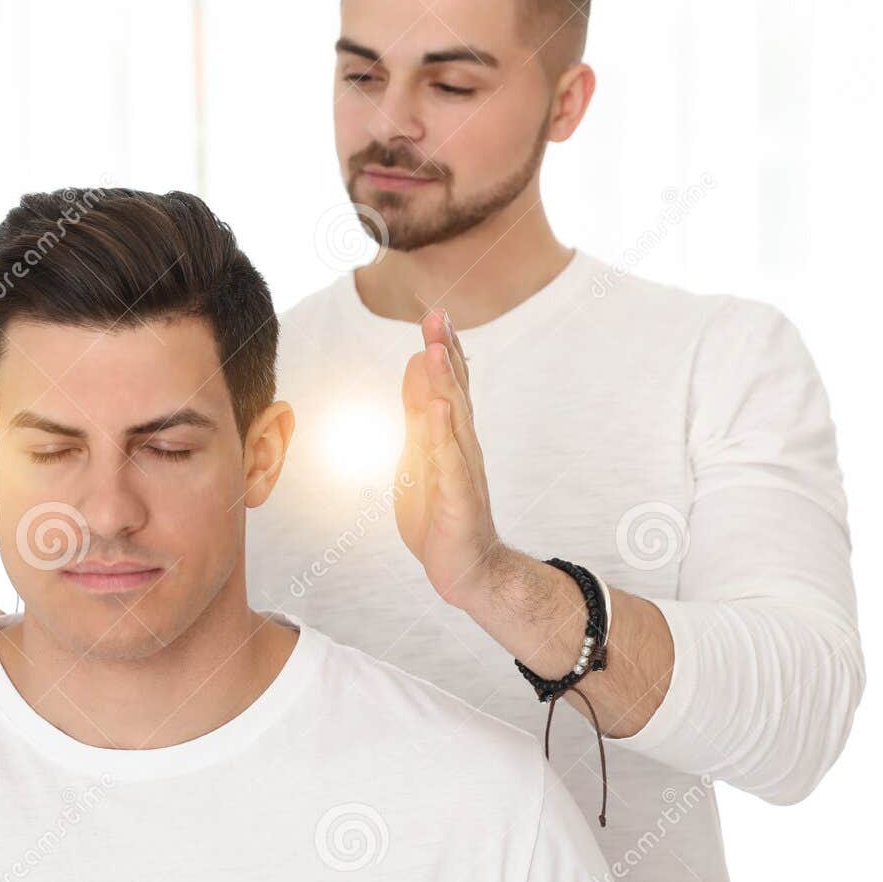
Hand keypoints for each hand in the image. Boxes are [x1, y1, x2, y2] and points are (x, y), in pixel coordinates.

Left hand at [393, 309, 505, 611]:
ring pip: (453, 421)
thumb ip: (419, 410)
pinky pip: (449, 463)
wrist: (465, 568)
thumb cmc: (440, 511)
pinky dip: (443, 435)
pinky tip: (437, 410)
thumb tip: (417, 363)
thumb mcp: (421, 452)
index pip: (449, 384)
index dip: (443, 349)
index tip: (436, 313)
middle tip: (438, 315)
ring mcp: (463, 471)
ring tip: (434, 349)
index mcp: (451, 435)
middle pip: (454, 392)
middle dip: (445, 353)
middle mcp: (462, 446)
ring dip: (444, 384)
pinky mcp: (458, 498)